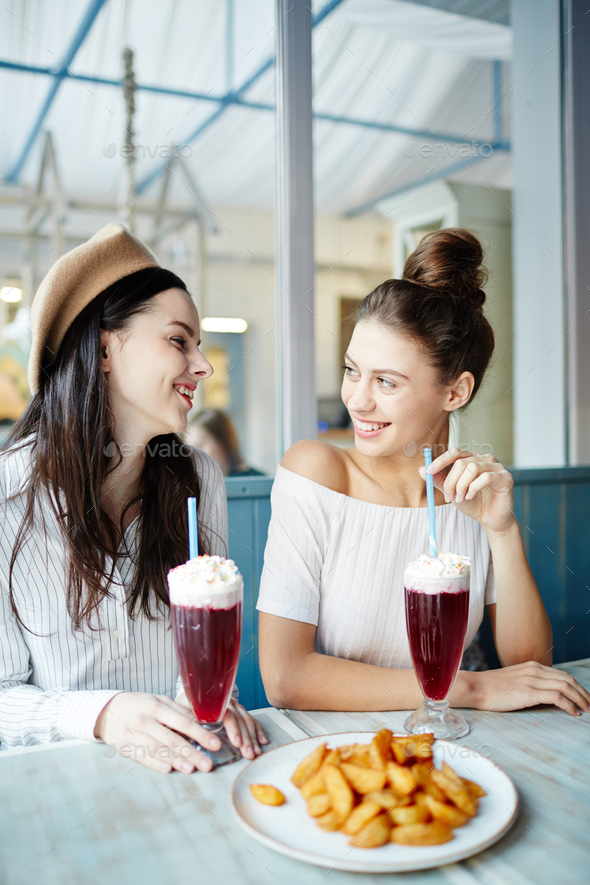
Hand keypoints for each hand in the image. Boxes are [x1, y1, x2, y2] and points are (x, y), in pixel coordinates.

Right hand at [94, 691, 235, 772]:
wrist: (107, 710)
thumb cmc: (140, 705)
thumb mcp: (158, 701)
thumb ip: (178, 711)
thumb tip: (203, 722)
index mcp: (156, 706)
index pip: (183, 721)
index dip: (200, 734)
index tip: (215, 744)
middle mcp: (144, 719)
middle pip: (172, 739)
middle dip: (192, 752)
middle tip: (208, 765)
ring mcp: (132, 733)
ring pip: (157, 749)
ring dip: (176, 760)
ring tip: (192, 769)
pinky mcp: (123, 746)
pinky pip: (141, 757)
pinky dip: (155, 763)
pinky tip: (168, 770)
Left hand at [175, 694, 267, 759]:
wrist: (193, 693)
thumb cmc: (186, 706)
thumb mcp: (182, 711)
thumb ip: (187, 720)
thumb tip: (190, 733)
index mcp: (214, 701)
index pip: (227, 714)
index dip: (233, 729)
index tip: (236, 743)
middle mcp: (227, 701)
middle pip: (240, 719)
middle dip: (246, 738)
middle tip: (248, 754)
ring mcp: (235, 705)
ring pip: (247, 720)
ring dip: (252, 738)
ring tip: (255, 752)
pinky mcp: (240, 711)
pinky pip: (252, 720)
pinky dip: (258, 731)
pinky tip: (262, 741)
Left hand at [419, 448, 514, 532]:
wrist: (490, 519)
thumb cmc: (473, 503)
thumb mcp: (452, 492)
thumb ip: (439, 481)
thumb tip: (421, 470)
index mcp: (472, 458)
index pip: (454, 452)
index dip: (440, 461)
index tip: (429, 472)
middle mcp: (484, 459)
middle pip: (461, 462)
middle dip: (450, 481)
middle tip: (448, 496)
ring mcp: (497, 466)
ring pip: (472, 468)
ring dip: (461, 486)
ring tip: (460, 498)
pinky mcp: (505, 477)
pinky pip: (486, 477)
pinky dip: (473, 488)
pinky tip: (470, 497)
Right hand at [471, 662, 589, 715]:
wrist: (475, 687)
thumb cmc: (490, 688)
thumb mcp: (512, 681)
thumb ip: (528, 683)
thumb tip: (542, 697)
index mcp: (531, 666)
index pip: (562, 675)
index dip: (577, 687)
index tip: (584, 698)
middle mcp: (534, 670)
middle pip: (568, 679)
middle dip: (583, 693)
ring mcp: (532, 680)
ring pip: (566, 687)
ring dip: (580, 699)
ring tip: (587, 710)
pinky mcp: (529, 692)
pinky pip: (557, 697)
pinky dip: (569, 705)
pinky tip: (573, 713)